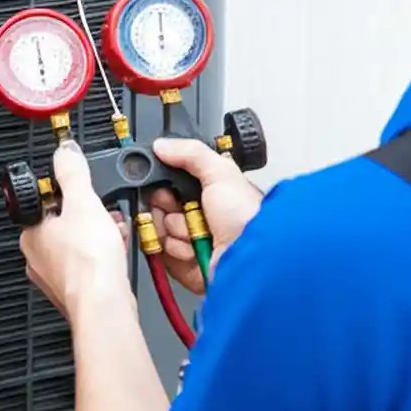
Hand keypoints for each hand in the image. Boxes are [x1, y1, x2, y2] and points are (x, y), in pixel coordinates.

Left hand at [19, 141, 133, 321]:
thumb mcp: (85, 202)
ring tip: (116, 238)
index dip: (76, 195)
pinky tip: (116, 257)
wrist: (104, 302)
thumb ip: (73, 173)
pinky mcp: (72, 290)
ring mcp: (53, 275)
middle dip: (93, 217)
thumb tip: (64, 151)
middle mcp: (36, 255)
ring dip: (100, 237)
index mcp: (31, 231)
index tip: (93, 197)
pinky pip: (88, 265)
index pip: (49, 201)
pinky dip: (102, 258)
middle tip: (109, 218)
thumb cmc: (90, 260)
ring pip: (79, 245)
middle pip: (67, 223)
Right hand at [147, 138, 262, 293]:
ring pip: (158, 232)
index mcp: (207, 194)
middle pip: (157, 209)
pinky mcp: (184, 266)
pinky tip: (196, 249)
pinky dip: (177, 252)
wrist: (253, 254)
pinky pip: (162, 256)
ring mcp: (190, 242)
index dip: (161, 188)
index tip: (166, 187)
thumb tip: (162, 145)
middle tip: (186, 209)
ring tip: (200, 232)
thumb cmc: (247, 215)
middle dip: (168, 209)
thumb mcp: (221, 172)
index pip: (167, 187)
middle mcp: (197, 217)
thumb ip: (191, 154)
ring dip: (177, 231)